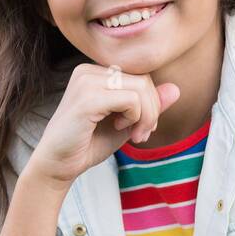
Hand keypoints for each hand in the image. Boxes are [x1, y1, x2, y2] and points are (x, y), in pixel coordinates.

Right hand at [27, 63, 181, 186]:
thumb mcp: (127, 123)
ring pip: (141, 87)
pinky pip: (131, 99)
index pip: (141, 75)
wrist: (58, 165)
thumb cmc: (89, 144)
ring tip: (135, 134)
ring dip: (147, 116)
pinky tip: (120, 128)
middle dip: (153, 110)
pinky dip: (135, 117)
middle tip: (142, 134)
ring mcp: (86, 81)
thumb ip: (150, 105)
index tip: (144, 127)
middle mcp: (88, 70)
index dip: (152, 102)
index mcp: (95, 72)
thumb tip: (176, 88)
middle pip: (144, 80)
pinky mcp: (87, 97)